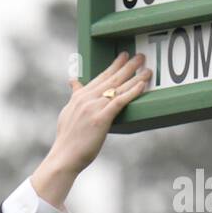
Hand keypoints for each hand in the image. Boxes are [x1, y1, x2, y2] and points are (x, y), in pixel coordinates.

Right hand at [31, 51, 150, 209]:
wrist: (64, 156)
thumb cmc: (68, 139)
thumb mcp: (68, 112)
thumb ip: (74, 96)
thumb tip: (72, 81)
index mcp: (79, 96)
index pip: (100, 76)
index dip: (113, 65)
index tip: (123, 56)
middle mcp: (86, 98)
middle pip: (111, 78)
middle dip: (127, 66)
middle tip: (140, 56)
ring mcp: (93, 107)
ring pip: (117, 87)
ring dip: (134, 77)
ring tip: (147, 68)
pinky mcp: (101, 118)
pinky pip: (119, 101)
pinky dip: (132, 92)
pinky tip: (142, 85)